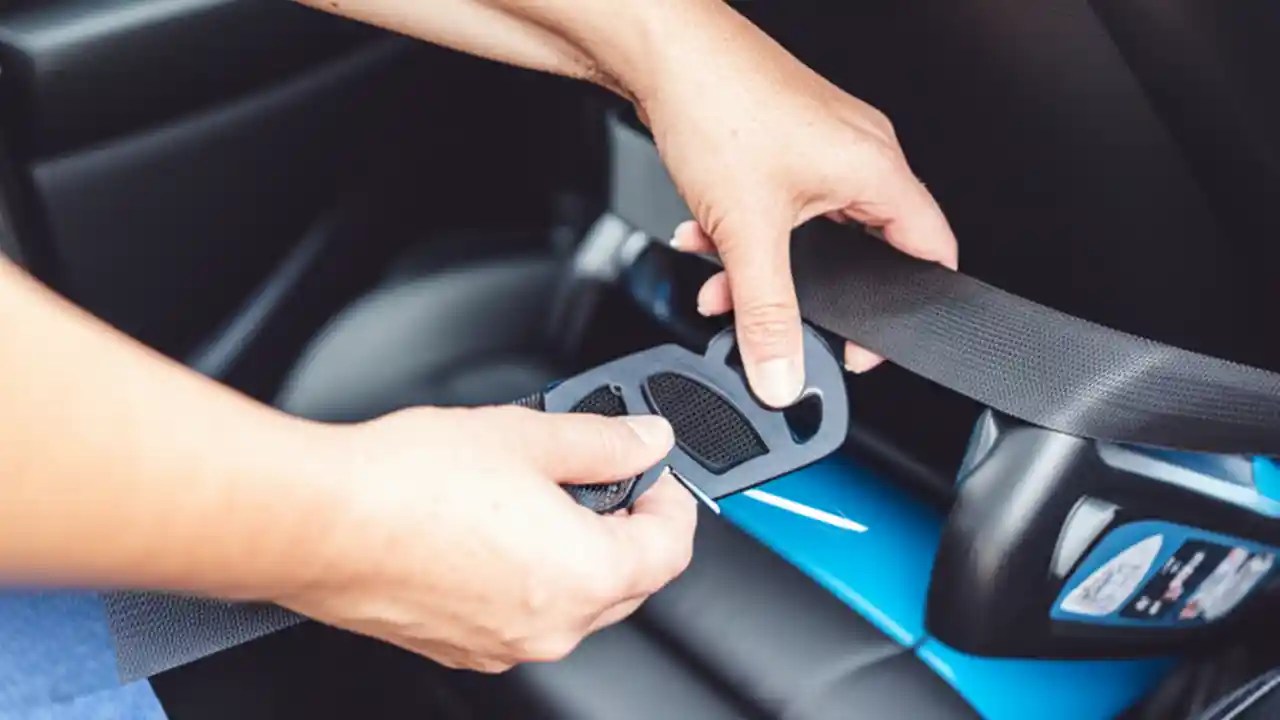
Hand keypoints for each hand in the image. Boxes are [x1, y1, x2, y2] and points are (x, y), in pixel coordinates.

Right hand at [277, 406, 694, 672]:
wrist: (318, 522)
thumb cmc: (408, 484)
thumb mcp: (528, 435)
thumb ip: (604, 441)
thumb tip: (647, 440)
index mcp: (585, 576)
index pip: (671, 550)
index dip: (673, 501)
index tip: (653, 470)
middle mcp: (552, 626)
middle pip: (629, 583)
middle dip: (628, 529)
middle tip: (602, 476)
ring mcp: (504, 643)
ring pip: (574, 602)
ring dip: (577, 553)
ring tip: (539, 496)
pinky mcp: (460, 644)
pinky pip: (523, 614)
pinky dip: (529, 576)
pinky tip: (495, 530)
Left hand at [640, 8, 957, 406]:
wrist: (662, 49)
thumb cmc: (718, 102)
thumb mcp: (746, 231)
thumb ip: (767, 313)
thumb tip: (782, 373)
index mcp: (876, 169)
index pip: (931, 251)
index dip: (909, 307)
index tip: (867, 344)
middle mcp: (858, 152)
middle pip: (862, 249)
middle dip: (813, 292)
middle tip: (785, 319)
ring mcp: (820, 143)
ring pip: (808, 231)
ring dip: (763, 265)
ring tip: (724, 283)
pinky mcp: (780, 140)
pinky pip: (778, 205)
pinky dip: (744, 231)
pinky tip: (705, 240)